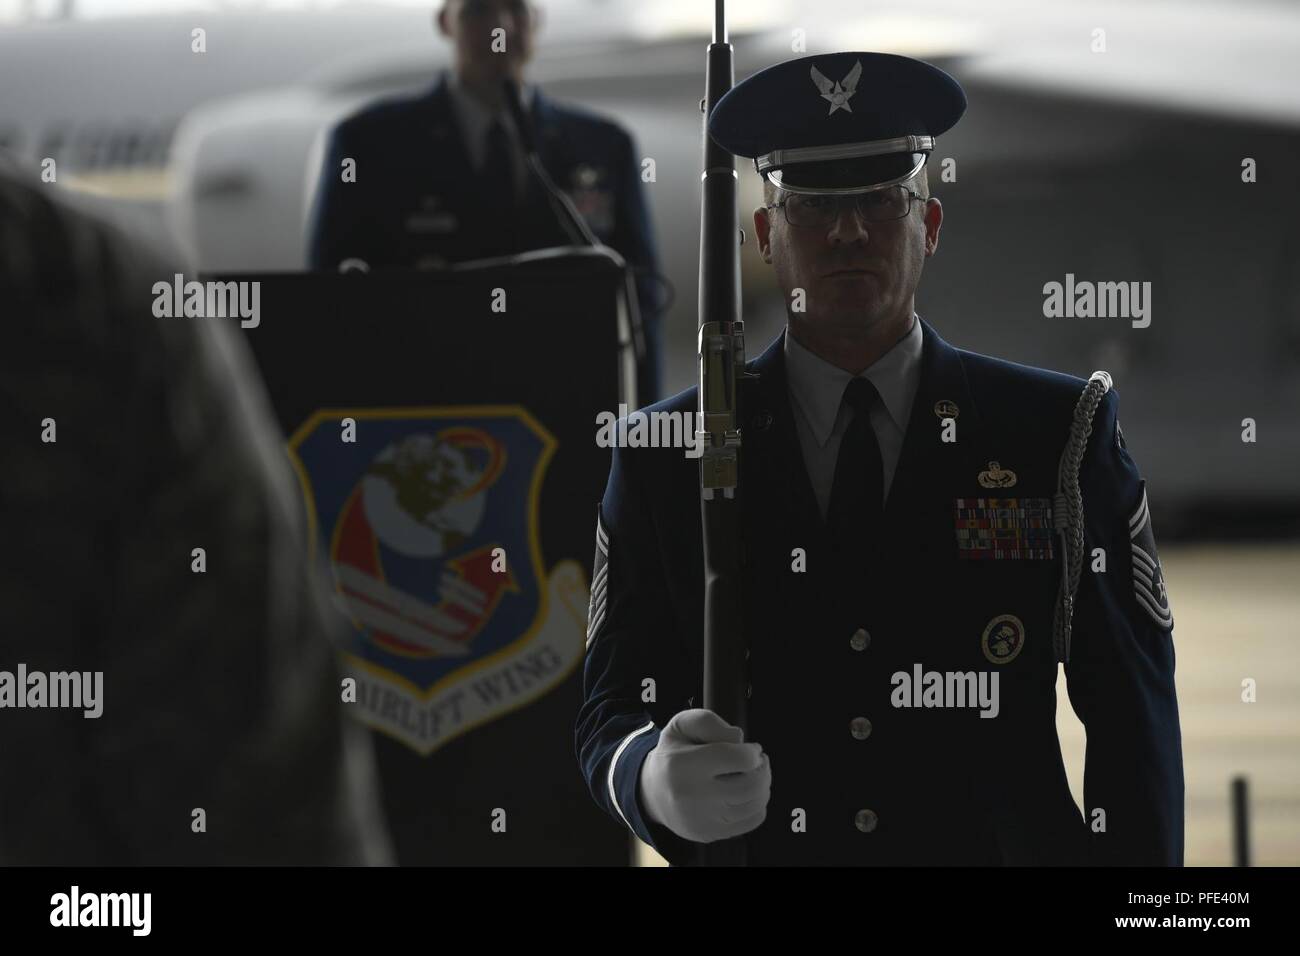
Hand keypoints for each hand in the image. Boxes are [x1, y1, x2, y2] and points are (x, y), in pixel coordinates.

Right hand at [637, 708, 770, 842]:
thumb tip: (738, 738)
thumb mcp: (681, 725)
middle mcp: (692, 796)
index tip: (751, 748)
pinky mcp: (709, 834)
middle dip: (763, 769)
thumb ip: (708, 722)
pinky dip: (758, 806)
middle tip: (759, 761)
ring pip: (753, 805)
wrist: (652, 793)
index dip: (752, 752)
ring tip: (756, 774)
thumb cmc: (673, 753)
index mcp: (683, 765)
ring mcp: (701, 820)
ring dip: (764, 786)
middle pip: (750, 785)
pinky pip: (750, 822)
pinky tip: (750, 794)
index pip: (736, 759)